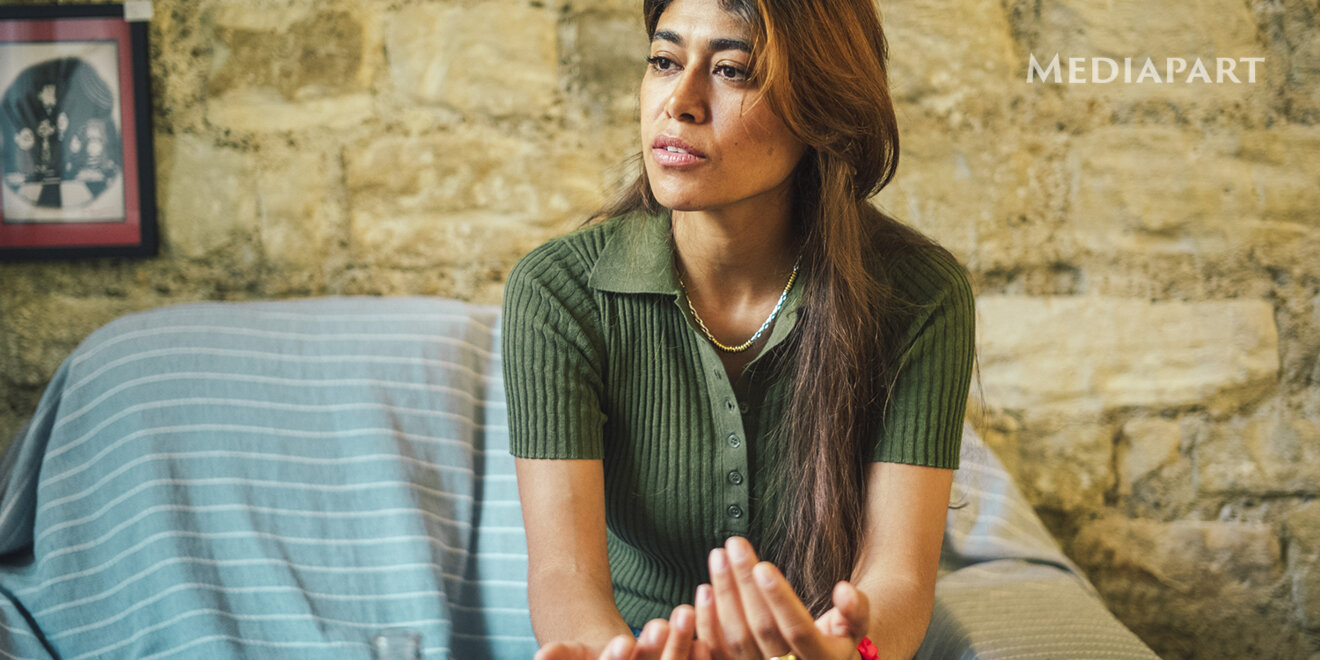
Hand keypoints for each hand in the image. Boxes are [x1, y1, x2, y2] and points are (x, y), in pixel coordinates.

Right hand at [535, 605, 712, 659]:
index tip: (623, 640)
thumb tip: (541, 656)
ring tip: (685, 613)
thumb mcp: (571, 656)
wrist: (614, 659)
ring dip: (680, 645)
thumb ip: (559, 657)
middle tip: (659, 625)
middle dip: (654, 651)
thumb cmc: (586, 658)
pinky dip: (697, 655)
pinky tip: (704, 635)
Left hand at [695, 537, 869, 659]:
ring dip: (724, 596)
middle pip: (762, 628)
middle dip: (745, 584)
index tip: (762, 565)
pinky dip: (707, 623)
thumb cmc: (836, 640)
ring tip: (718, 557)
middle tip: (733, 545)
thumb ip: (856, 610)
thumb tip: (844, 590)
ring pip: (736, 639)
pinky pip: (718, 651)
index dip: (780, 598)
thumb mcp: (856, 628)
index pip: (798, 629)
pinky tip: (703, 590)